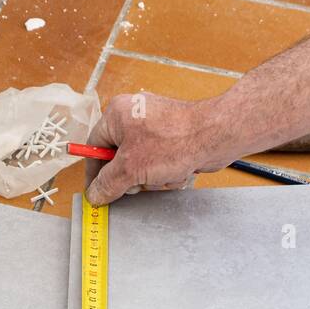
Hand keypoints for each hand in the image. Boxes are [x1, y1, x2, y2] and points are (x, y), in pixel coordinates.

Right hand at [85, 93, 236, 205]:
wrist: (215, 136)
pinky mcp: (171, 137)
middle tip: (140, 182)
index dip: (94, 172)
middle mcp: (134, 116)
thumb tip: (94, 194)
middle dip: (132, 176)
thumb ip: (108, 183)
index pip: (94, 146)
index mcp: (117, 114)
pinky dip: (166, 172)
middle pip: (119, 158)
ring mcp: (154, 126)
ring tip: (166, 173)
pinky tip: (178, 170)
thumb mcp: (131, 168)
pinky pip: (158, 163)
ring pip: (140, 165)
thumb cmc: (174, 142)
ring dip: (152, 177)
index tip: (95, 191)